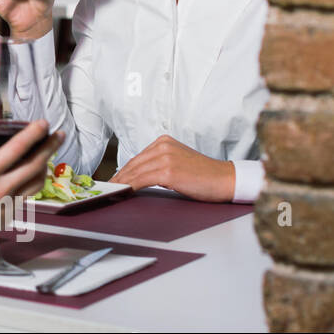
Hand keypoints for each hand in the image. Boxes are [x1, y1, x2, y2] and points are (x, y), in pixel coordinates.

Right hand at [0, 120, 60, 242]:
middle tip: (58, 135)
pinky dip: (32, 182)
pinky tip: (30, 176)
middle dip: (50, 146)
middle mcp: (1, 188)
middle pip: (36, 164)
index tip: (42, 124)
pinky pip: (28, 195)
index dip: (33, 133)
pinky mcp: (10, 215)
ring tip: (47, 155)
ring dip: (45, 165)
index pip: (16, 148)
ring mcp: (9, 203)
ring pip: (37, 182)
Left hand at [111, 135, 235, 201]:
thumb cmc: (204, 175)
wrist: (226, 180)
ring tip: (113, 192)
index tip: (114, 179)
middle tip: (108, 187)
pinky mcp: (168, 171)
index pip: (137, 158)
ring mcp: (165, 158)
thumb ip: (159, 163)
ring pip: (135, 172)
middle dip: (119, 177)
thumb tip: (138, 175)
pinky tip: (124, 192)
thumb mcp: (178, 161)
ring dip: (122, 183)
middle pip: (133, 164)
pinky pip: (142, 180)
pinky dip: (130, 186)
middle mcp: (163, 146)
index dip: (123, 170)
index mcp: (164, 141)